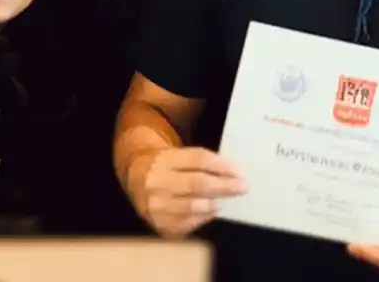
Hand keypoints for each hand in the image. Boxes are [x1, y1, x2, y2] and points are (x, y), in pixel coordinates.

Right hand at [128, 147, 246, 238]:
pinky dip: (203, 217)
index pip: (198, 159)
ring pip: (193, 206)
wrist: (136, 178)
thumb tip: (232, 173)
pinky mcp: (158, 224)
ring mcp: (156, 206)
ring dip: (214, 204)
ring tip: (226, 201)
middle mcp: (157, 182)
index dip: (221, 165)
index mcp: (164, 160)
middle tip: (242, 187)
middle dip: (224, 186)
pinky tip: (210, 211)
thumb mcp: (179, 155)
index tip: (238, 170)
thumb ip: (202, 162)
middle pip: (197, 184)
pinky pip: (188, 223)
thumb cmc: (167, 165)